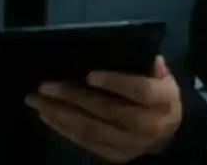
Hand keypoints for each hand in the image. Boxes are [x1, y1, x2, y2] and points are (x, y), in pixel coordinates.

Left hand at [26, 56, 181, 162]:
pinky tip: (48, 116)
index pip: (139, 91)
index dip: (115, 82)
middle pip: (107, 110)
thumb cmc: (160, 98)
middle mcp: (146, 125)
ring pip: (91, 129)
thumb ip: (152, 66)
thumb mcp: (164, 78)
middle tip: (46, 86)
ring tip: (38, 101)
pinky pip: (86, 142)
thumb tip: (142, 52)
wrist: (168, 136)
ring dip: (60, 114)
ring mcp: (129, 144)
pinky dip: (64, 128)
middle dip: (73, 97)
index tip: (89, 75)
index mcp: (162, 101)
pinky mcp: (114, 155)